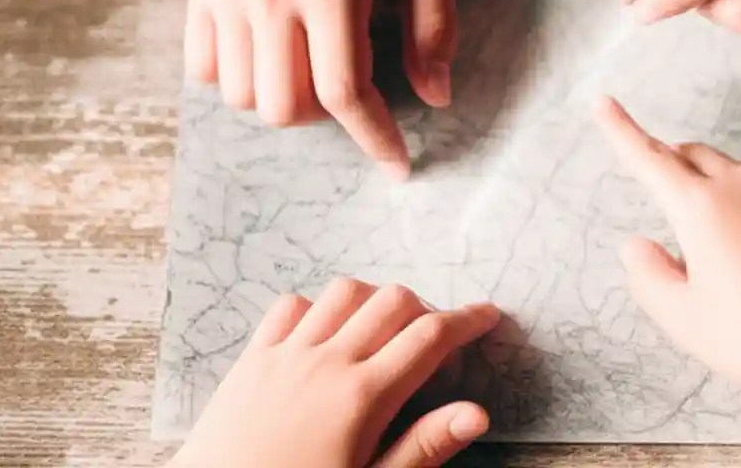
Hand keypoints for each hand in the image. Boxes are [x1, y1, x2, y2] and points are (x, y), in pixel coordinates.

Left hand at [170, 281, 499, 467]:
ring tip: (386, 330)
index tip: (488, 315)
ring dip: (375, 300)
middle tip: (438, 337)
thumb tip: (477, 414)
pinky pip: (291, 306)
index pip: (430, 337)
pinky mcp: (252, 358)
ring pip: (345, 292)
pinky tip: (327, 332)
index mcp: (362, 397)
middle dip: (426, 308)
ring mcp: (285, 355)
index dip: (468, 320)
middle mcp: (326, 363)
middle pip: (393, 302)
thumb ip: (423, 447)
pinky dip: (319, 306)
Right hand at [185, 0, 454, 178]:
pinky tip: (269, 53)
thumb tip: (437, 96)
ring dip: (282, 100)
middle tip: (344, 87)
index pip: (345, 92)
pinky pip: (205, 72)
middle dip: (325, 118)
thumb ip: (437, 27)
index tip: (397, 166)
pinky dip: (238, 79)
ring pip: (244, 98)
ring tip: (307, 66)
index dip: (374, 139)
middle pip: (286, 108)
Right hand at [595, 97, 740, 402]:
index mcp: (698, 207)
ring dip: (737, 194)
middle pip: (696, 158)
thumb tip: (636, 245)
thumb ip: (649, 276)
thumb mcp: (684, 319)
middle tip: (681, 207)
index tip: (603, 103)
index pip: (649, 158)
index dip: (621, 130)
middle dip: (679, 170)